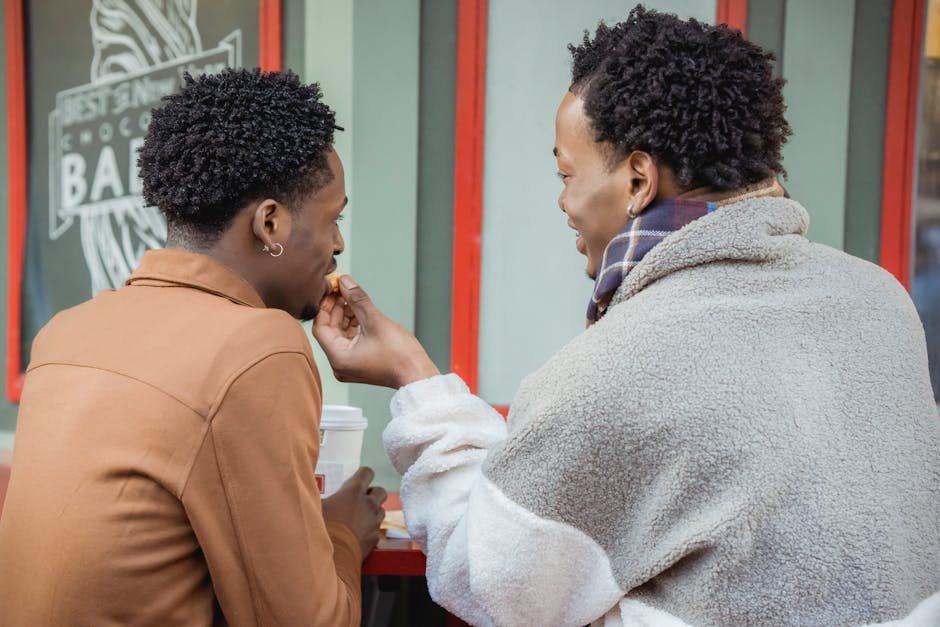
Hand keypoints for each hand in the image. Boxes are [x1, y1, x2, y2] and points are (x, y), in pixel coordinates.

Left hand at [312, 275, 439, 387]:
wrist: (418, 375)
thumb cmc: (400, 356)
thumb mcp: (376, 321)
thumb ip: (357, 300)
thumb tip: (345, 282)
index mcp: (339, 358)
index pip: (320, 327)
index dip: (325, 305)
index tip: (333, 290)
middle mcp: (339, 364)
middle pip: (329, 330)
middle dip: (336, 308)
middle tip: (343, 289)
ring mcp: (349, 365)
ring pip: (339, 334)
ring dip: (345, 316)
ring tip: (352, 298)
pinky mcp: (359, 363)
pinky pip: (349, 341)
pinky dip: (352, 326)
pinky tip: (359, 311)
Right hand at [321, 467, 387, 558]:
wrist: (333, 556)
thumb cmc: (322, 529)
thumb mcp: (315, 507)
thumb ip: (319, 498)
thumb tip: (308, 493)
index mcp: (353, 492)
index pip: (366, 473)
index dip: (363, 475)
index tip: (356, 480)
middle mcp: (368, 504)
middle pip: (380, 491)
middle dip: (372, 494)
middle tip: (360, 500)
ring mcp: (374, 522)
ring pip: (381, 511)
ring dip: (372, 512)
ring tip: (359, 518)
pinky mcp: (375, 538)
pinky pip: (376, 530)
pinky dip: (370, 530)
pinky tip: (358, 535)